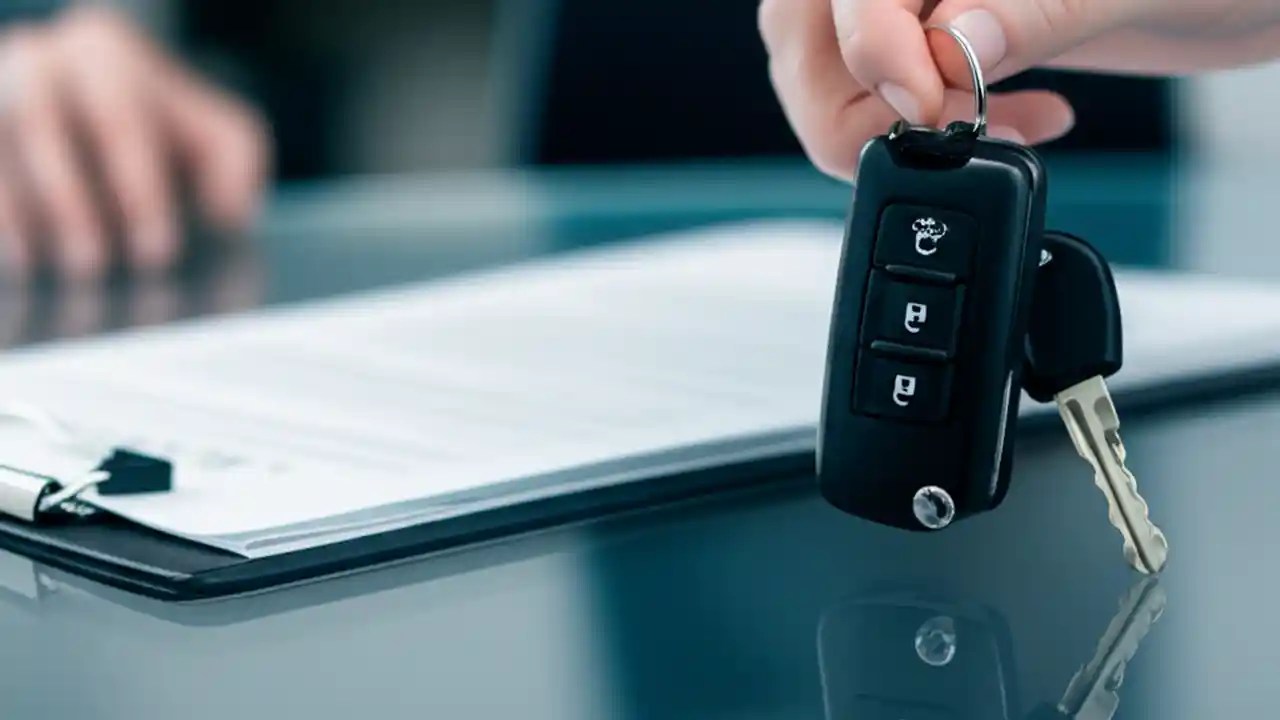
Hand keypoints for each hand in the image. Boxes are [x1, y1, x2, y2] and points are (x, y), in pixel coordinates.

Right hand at [0, 7, 270, 278]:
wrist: (109, 123)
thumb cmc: (174, 138)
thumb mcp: (224, 140)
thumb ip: (239, 165)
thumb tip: (227, 209)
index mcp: (105, 52)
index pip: (120, 119)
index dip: (139, 190)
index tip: (157, 249)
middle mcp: (39, 59)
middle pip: (44, 126)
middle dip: (71, 202)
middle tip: (95, 266)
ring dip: (19, 213)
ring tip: (49, 271)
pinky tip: (16, 262)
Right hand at [759, 0, 1279, 178]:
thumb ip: (1038, 8)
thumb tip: (947, 47)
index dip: (873, 51)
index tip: (932, 110)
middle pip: (809, 29)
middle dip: (859, 101)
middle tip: (951, 127)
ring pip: (825, 65)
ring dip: (882, 123)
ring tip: (982, 125)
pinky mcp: (942, 31)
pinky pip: (876, 86)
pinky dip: (913, 127)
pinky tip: (992, 120)